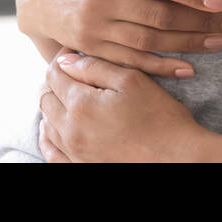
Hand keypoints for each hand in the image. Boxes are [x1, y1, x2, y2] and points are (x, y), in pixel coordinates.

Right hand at [15, 0, 221, 77]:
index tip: (220, 2)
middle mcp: (100, 4)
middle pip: (158, 17)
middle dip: (201, 23)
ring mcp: (95, 31)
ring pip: (149, 43)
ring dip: (189, 46)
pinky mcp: (92, 51)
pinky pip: (131, 63)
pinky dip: (161, 68)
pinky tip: (188, 68)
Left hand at [37, 51, 205, 161]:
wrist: (175, 156)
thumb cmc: (159, 116)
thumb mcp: (132, 80)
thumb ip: (96, 67)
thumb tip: (66, 60)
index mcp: (81, 104)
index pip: (54, 74)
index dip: (63, 60)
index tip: (75, 54)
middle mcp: (70, 130)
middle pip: (46, 98)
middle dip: (57, 83)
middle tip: (75, 76)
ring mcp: (73, 152)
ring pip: (47, 124)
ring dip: (54, 108)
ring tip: (71, 98)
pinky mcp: (79, 166)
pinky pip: (51, 153)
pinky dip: (49, 137)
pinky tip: (57, 128)